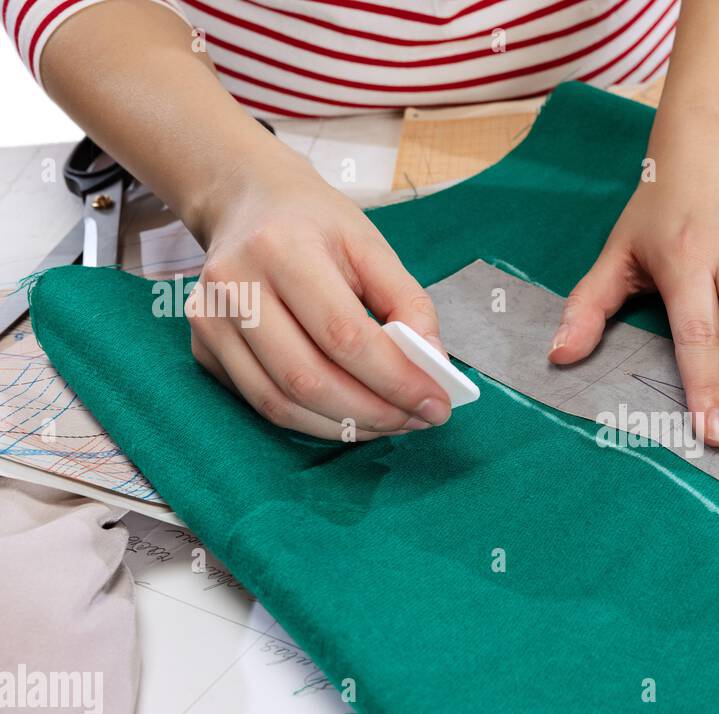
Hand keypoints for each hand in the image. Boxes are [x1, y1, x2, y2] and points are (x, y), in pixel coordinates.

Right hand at [185, 151, 451, 439]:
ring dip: (346, 427)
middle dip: (374, 413)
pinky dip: (315, 421)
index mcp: (280, 248)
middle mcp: (235, 287)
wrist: (247, 202)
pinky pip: (263, 404)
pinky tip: (352, 415)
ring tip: (391, 422)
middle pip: (309, 379)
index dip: (395, 379)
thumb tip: (433, 364)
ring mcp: (210, 321)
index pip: (344, 335)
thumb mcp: (371, 246)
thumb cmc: (316, 225)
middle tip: (417, 420)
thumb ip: (409, 303)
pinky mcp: (203, 348)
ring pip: (282, 404)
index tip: (436, 404)